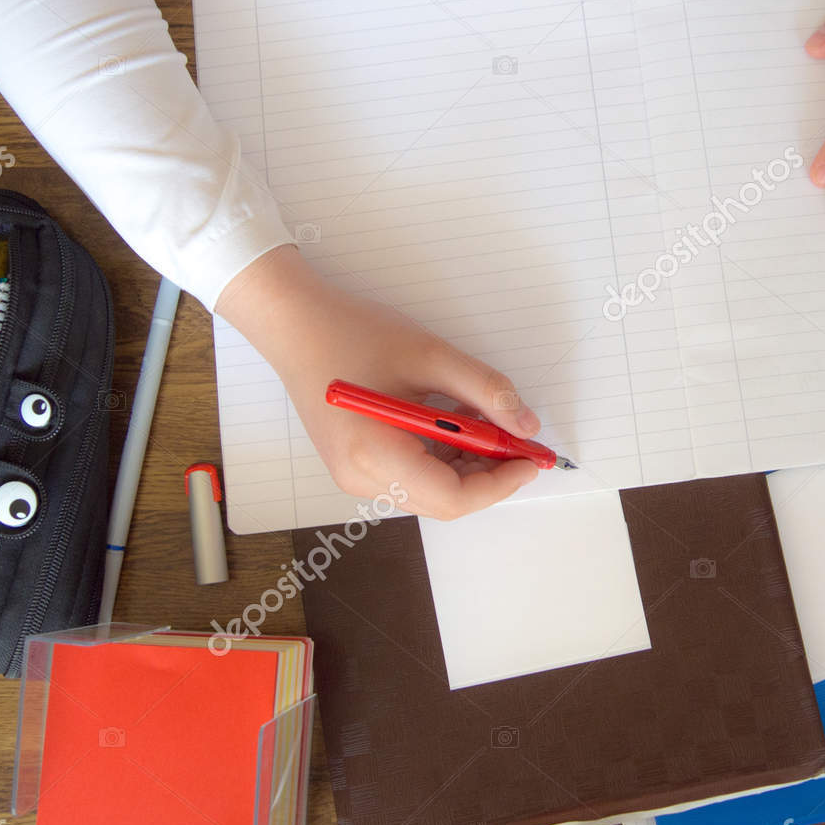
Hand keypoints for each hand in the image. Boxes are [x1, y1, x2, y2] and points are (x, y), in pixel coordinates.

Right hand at [215, 246, 541, 518]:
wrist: (295, 324)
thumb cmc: (353, 333)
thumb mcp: (430, 355)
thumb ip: (485, 391)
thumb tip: (527, 425)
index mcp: (374, 455)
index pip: (451, 497)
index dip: (498, 483)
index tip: (529, 458)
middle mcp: (360, 478)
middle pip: (443, 500)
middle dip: (489, 476)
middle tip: (521, 443)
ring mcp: (354, 475)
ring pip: (430, 490)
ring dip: (469, 466)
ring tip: (491, 426)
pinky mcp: (355, 465)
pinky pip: (412, 476)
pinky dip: (445, 458)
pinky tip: (460, 425)